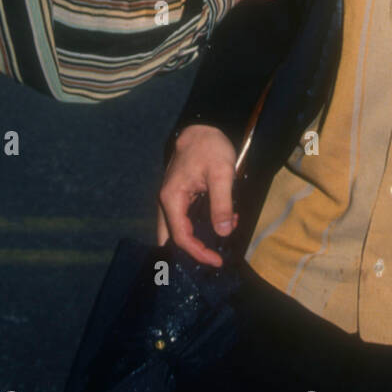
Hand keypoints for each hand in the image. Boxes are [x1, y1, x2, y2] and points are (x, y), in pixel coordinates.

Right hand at [157, 125, 237, 266]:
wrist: (203, 130)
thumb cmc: (211, 148)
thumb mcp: (221, 174)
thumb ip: (222, 204)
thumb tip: (224, 232)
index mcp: (172, 198)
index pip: (180, 236)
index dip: (198, 252)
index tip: (217, 260)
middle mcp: (167, 202)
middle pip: (172, 238)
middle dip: (190, 253)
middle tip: (212, 261)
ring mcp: (172, 200)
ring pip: (177, 230)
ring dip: (195, 242)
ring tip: (217, 248)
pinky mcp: (181, 198)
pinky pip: (185, 220)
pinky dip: (199, 229)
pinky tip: (220, 226)